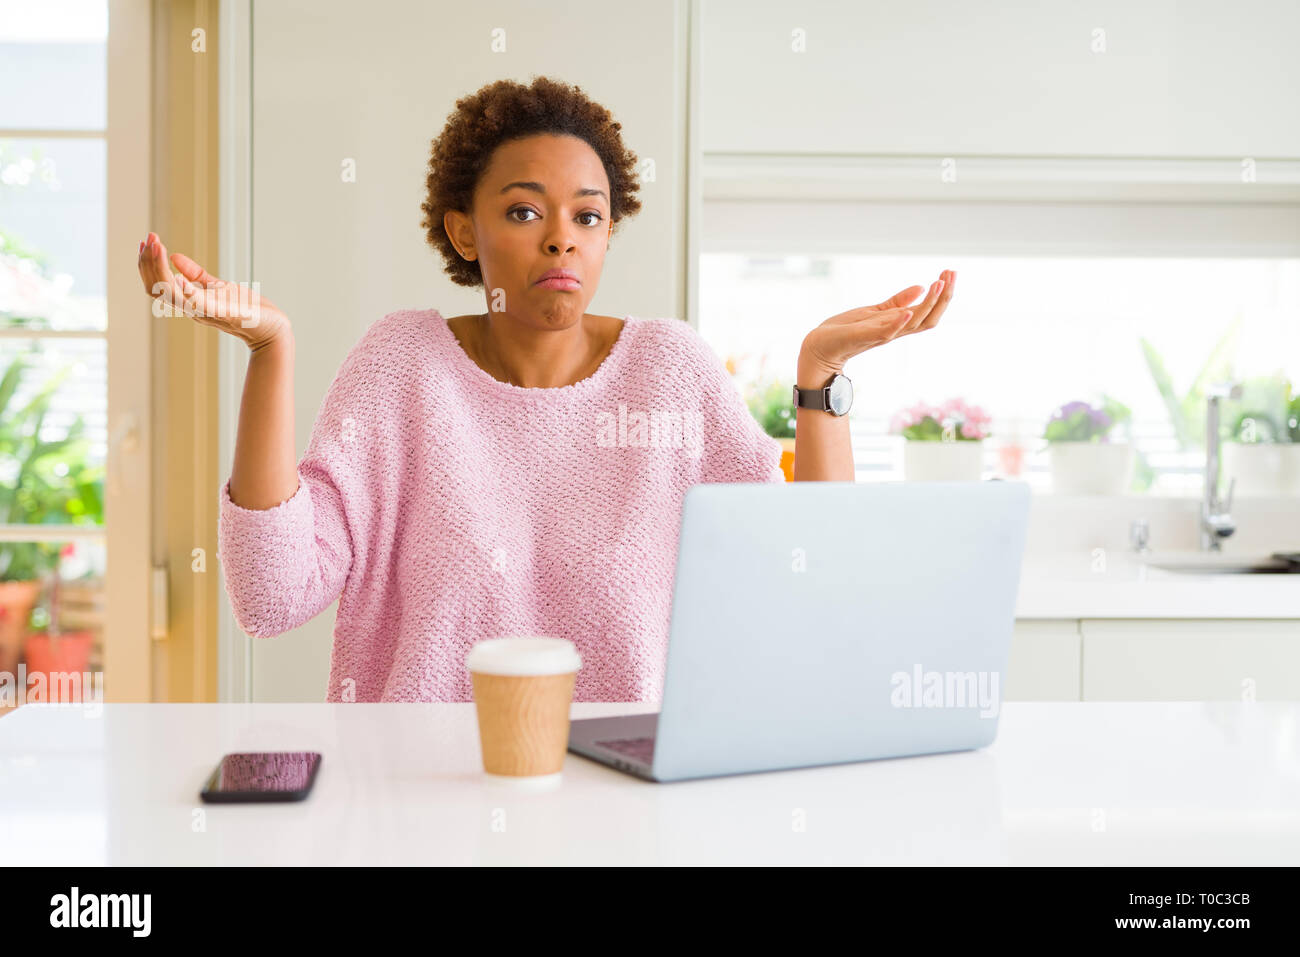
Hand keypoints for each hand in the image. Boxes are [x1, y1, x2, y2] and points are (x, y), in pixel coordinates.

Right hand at [136, 232, 290, 351]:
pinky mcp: (223, 313)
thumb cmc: (245, 308)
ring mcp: (205, 312)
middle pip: (156, 288)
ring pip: (170, 294)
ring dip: (160, 270)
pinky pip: (198, 304)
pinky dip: (187, 291)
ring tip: (157, 247)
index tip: (145, 241)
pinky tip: (178, 276)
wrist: (272, 327)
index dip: (145, 264)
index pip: (155, 285)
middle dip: (148, 262)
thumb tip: (175, 257)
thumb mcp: (217, 287)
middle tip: (149, 238)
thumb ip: (196, 274)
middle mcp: (192, 308)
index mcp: (188, 301)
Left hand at [798, 270, 955, 378]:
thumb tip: (920, 288)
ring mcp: (880, 335)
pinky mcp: (863, 337)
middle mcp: (894, 331)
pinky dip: (897, 323)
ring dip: (928, 303)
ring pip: (913, 323)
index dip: (942, 294)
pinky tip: (907, 311)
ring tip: (938, 283)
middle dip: (943, 297)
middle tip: (952, 274)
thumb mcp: (875, 312)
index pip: (929, 311)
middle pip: (929, 318)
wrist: (819, 347)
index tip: (950, 272)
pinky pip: (885, 332)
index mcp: (898, 324)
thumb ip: (897, 301)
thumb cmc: (846, 331)